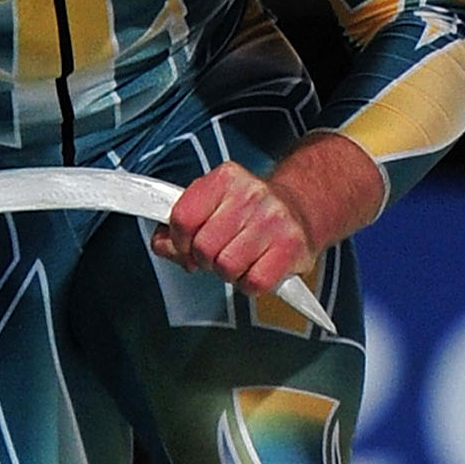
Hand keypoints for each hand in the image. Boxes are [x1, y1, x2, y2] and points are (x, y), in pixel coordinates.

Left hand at [153, 135, 385, 298]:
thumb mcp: (212, 205)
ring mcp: (274, 220)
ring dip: (228, 273)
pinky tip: (255, 269)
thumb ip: (180, 225)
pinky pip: (253, 282)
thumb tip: (162, 245)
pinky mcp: (292, 247)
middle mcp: (251, 194)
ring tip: (240, 260)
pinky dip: (249, 284)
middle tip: (219, 254)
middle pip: (203, 247)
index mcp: (225, 179)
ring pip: (226, 267)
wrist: (302, 210)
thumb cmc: (250, 213)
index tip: (187, 248)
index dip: (178, 242)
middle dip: (206, 260)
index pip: (183, 217)